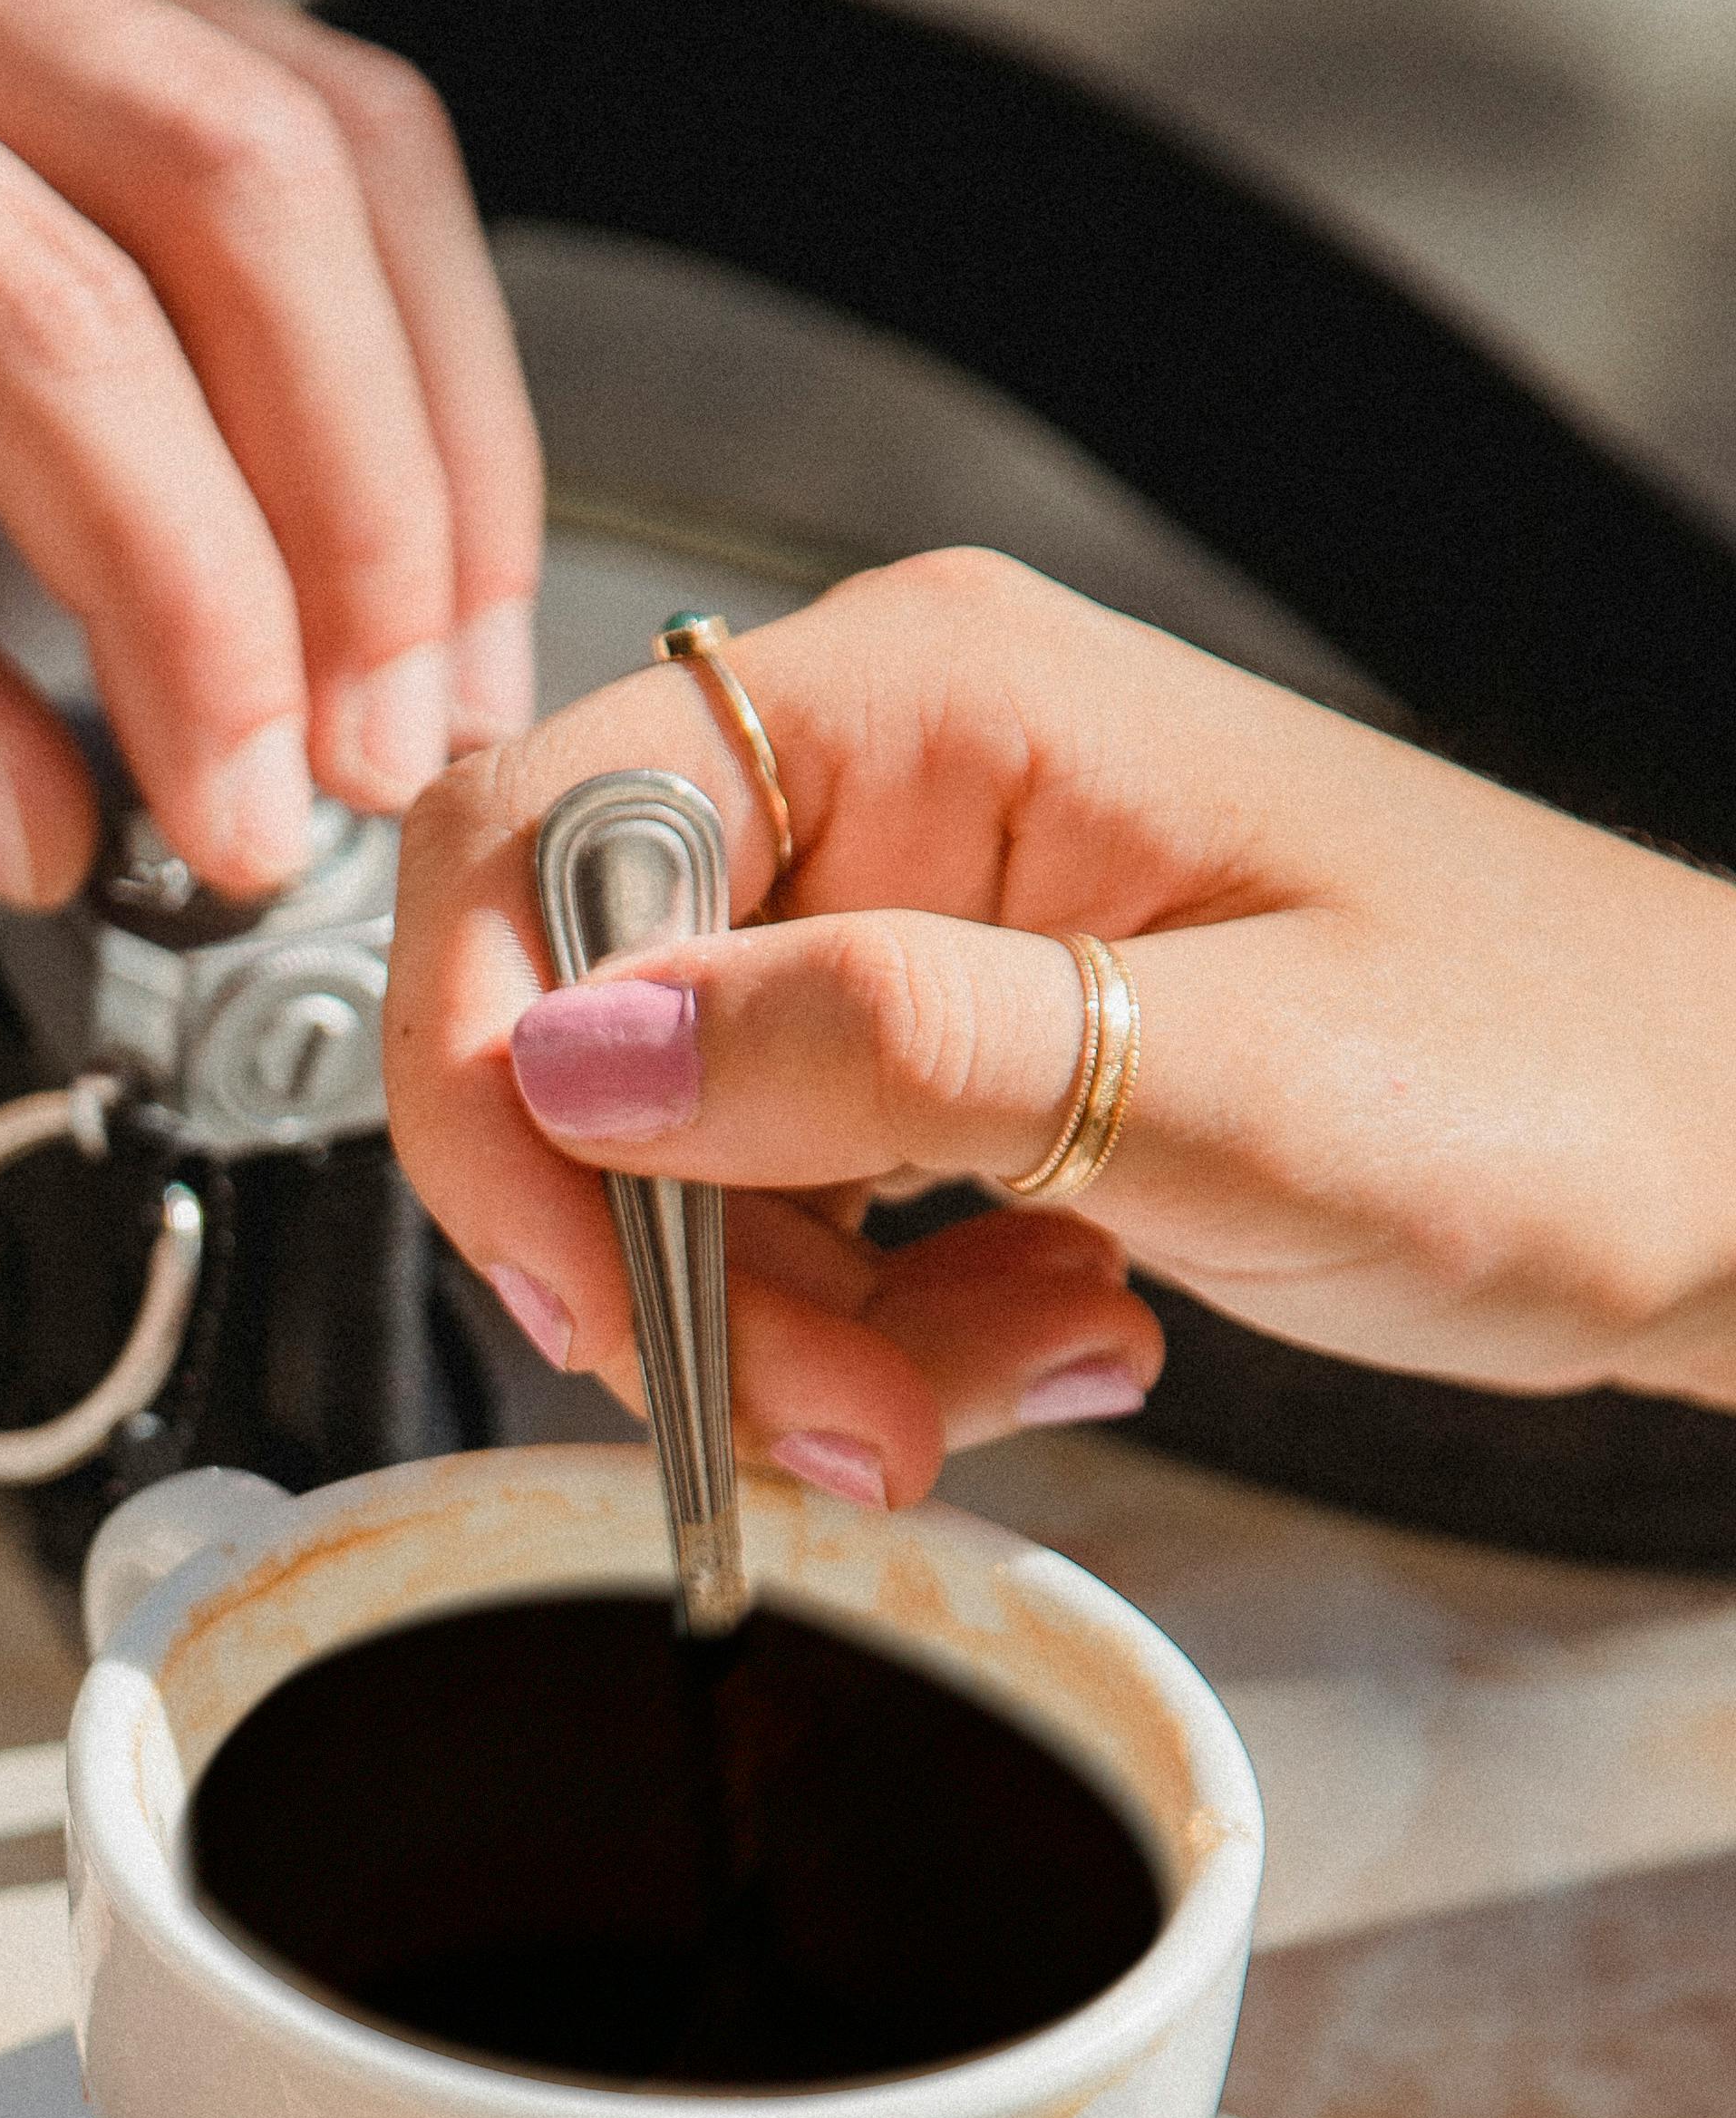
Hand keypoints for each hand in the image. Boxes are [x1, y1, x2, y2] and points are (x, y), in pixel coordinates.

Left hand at [0, 0, 541, 906]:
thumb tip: (38, 824)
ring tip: (412, 689)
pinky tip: (359, 547)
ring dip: (409, 426)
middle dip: (360, 510)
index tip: (230, 818)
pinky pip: (269, 134)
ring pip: (311, 133)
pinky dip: (359, 354)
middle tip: (378, 771)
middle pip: (241, 178)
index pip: (39, 322)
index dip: (192, 595)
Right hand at [386, 547, 1735, 1506]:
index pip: (543, 839)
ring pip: (679, 1154)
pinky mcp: (954, 1050)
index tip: (585, 1297)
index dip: (504, 1081)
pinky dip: (879, 1329)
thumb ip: (875, 1060)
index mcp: (933, 698)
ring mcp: (917, 918)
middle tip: (819, 1418)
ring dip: (793, 1327)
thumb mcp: (1213, 1087)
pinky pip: (795, 1211)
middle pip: (581, 1019)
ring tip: (1002, 1379)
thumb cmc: (1561, 1084)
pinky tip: (1053, 1339)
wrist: (1735, 1170)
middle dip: (667, 1260)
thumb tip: (568, 1063)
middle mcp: (894, 781)